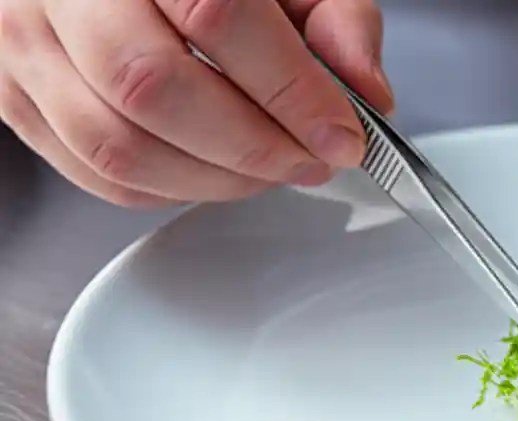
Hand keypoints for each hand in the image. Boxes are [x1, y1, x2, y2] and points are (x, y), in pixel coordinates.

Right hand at [0, 0, 393, 207]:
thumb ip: (334, 19)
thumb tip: (366, 94)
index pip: (217, 16)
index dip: (290, 91)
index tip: (342, 135)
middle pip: (154, 89)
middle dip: (252, 147)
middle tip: (309, 160)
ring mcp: (23, 41)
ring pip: (117, 146)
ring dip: (214, 181)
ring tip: (271, 169)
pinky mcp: (12, 95)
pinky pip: (93, 172)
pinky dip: (169, 190)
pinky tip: (213, 171)